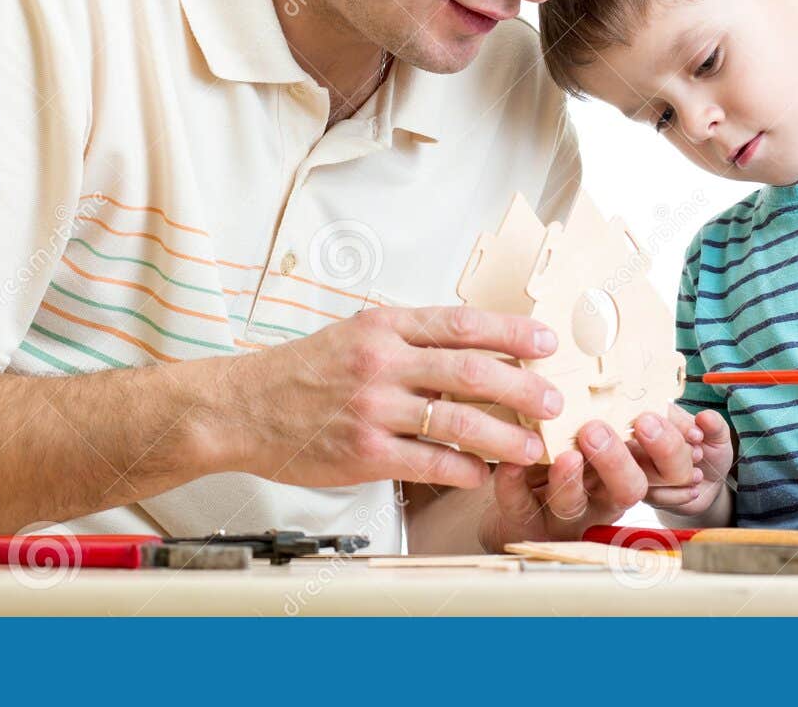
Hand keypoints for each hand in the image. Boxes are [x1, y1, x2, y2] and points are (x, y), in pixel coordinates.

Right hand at [218, 305, 562, 488]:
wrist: (243, 407)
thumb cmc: (303, 371)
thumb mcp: (356, 333)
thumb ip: (410, 338)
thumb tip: (474, 346)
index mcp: (384, 326)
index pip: (463, 323)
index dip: (512, 332)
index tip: (547, 341)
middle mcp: (382, 362)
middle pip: (472, 370)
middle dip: (523, 387)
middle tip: (553, 400)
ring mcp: (373, 408)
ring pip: (458, 421)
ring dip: (504, 436)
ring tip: (532, 446)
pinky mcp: (364, 452)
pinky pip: (429, 463)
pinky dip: (464, 470)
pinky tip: (483, 474)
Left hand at [475, 404, 732, 548]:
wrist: (517, 494)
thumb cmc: (571, 444)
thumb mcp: (605, 422)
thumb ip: (624, 404)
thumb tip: (647, 371)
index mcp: (631, 469)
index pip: (668, 469)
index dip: (667, 449)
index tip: (648, 418)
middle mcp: (604, 495)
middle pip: (629, 490)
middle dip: (617, 461)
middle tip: (596, 429)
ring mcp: (566, 513)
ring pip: (575, 505)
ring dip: (569, 479)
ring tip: (563, 453)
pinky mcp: (526, 519)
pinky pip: (521, 506)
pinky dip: (514, 486)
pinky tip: (510, 464)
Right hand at [639, 405, 733, 517]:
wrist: (707, 486)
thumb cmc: (710, 453)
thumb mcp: (719, 438)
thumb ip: (714, 425)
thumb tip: (705, 417)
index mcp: (658, 415)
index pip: (656, 415)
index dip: (677, 426)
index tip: (697, 437)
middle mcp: (640, 438)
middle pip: (643, 441)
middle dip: (674, 451)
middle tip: (698, 455)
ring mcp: (637, 466)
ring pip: (646, 470)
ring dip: (677, 475)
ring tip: (697, 475)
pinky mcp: (640, 491)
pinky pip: (652, 494)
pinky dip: (677, 494)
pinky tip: (692, 490)